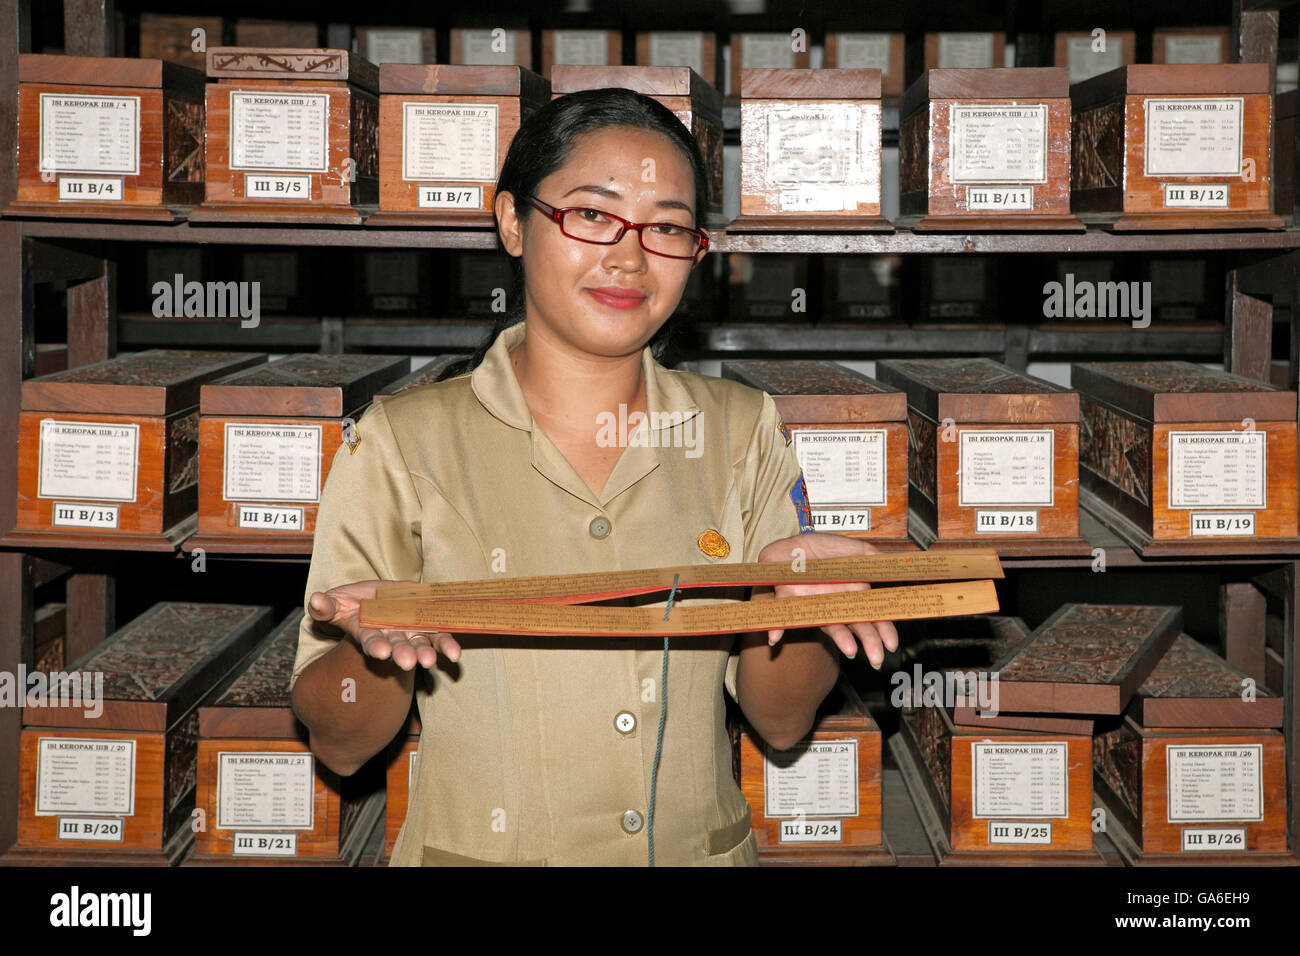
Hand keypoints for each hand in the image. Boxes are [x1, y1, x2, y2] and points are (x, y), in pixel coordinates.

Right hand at [306, 580, 460, 671]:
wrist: (377, 599)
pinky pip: (438, 636)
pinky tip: (454, 655)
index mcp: (368, 632)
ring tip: (430, 661)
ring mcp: (410, 632)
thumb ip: (326, 606)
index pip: (371, 641)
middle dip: (403, 654)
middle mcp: (391, 637)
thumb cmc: (352, 603)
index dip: (376, 646)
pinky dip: (446, 645)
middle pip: (397, 647)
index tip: (380, 651)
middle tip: (408, 662)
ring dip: (426, 653)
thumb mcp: (335, 602)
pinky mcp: (426, 624)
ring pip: (420, 644)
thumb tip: (316, 600)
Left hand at [757, 533, 899, 668]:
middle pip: (854, 624)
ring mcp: (812, 602)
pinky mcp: (788, 597)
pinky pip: (783, 613)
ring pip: (827, 623)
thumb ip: (869, 554)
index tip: (892, 644)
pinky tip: (775, 638)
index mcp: (851, 591)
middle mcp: (833, 602)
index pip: (871, 614)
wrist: (792, 544)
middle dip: (868, 641)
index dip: (883, 629)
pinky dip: (778, 626)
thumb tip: (892, 561)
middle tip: (877, 659)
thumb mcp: (851, 548)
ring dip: (839, 638)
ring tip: (851, 650)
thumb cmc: (822, 549)